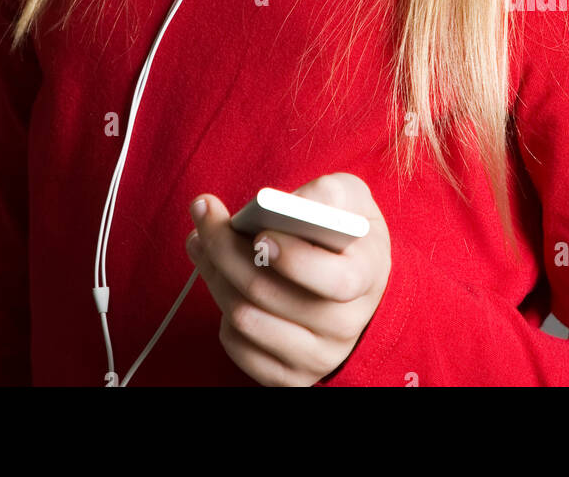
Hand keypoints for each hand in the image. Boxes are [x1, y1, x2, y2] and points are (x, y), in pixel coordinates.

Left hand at [185, 172, 390, 386]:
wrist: (356, 276)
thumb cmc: (346, 230)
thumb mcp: (351, 197)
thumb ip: (329, 193)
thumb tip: (293, 203)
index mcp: (366, 278)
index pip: (333, 280)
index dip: (293, 259)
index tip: (259, 234)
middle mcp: (344, 325)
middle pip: (268, 294)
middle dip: (226, 249)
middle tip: (205, 213)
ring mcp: (318, 356)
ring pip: (245, 319)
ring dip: (214, 274)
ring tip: (202, 240)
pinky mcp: (290, 375)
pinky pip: (238, 348)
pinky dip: (220, 312)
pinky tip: (223, 281)